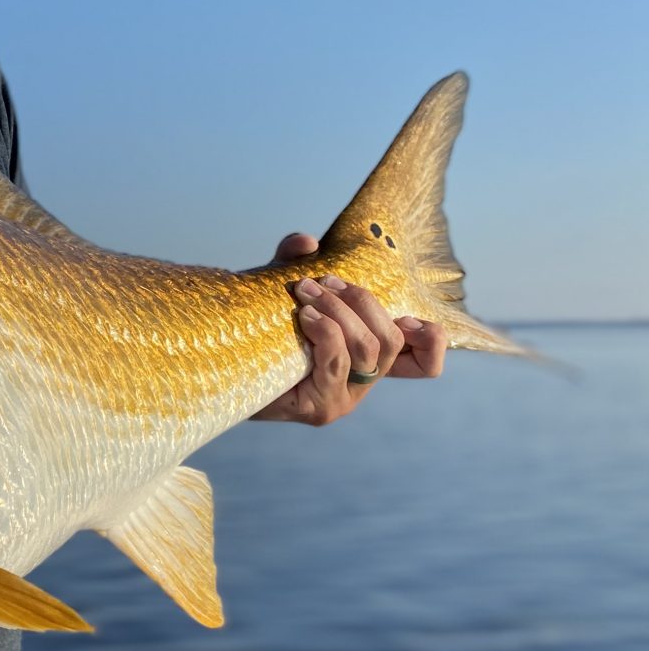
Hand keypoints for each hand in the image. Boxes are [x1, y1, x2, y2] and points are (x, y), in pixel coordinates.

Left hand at [254, 233, 448, 425]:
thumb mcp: (280, 287)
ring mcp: (343, 398)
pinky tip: (304, 316)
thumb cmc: (257, 325)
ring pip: (367, 350)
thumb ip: (296, 261)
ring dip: (340, 312)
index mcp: (367, 357)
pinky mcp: (320, 408)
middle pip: (392, 341)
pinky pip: (336, 362)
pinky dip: (326, 332)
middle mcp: (362, 381)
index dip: (431, 341)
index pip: (424, 363)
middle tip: (323, 282)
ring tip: (306, 292)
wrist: (219, 362)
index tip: (406, 315)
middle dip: (362, 302)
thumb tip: (307, 243)